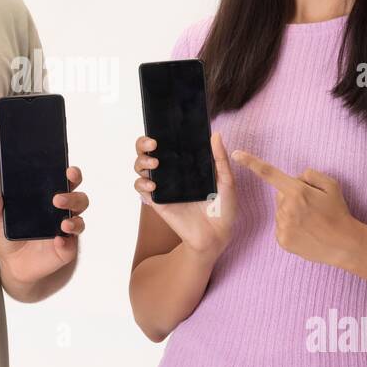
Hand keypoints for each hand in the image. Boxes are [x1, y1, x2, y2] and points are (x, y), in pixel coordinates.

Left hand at [0, 165, 88, 286]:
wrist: (13, 264)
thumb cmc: (13, 236)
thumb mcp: (2, 221)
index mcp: (50, 199)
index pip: (67, 182)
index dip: (73, 175)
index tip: (69, 171)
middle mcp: (62, 213)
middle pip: (79, 199)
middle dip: (72, 197)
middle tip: (57, 198)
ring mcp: (66, 232)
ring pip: (79, 222)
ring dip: (74, 221)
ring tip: (63, 223)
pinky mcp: (65, 249)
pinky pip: (70, 245)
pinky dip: (66, 242)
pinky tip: (57, 241)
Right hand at [134, 131, 236, 256]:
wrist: (217, 234)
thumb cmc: (224, 207)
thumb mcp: (226, 180)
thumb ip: (220, 158)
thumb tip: (215, 135)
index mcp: (186, 165)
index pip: (166, 145)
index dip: (158, 135)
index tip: (162, 132)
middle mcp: (171, 173)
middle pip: (146, 153)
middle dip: (143, 144)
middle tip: (153, 144)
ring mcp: (163, 187)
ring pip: (139, 168)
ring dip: (141, 162)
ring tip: (155, 164)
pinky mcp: (157, 202)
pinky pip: (141, 189)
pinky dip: (142, 184)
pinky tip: (153, 186)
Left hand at [230, 151, 363, 268]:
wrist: (344, 244)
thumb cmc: (338, 212)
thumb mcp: (331, 185)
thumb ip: (310, 175)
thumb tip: (294, 178)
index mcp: (297, 191)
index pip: (269, 173)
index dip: (251, 162)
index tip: (236, 154)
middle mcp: (286, 208)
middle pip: (280, 194)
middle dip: (292, 195)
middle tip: (311, 206)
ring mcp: (283, 226)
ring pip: (281, 211)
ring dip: (291, 212)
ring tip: (311, 221)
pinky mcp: (282, 240)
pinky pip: (281, 226)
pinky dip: (291, 227)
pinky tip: (306, 231)